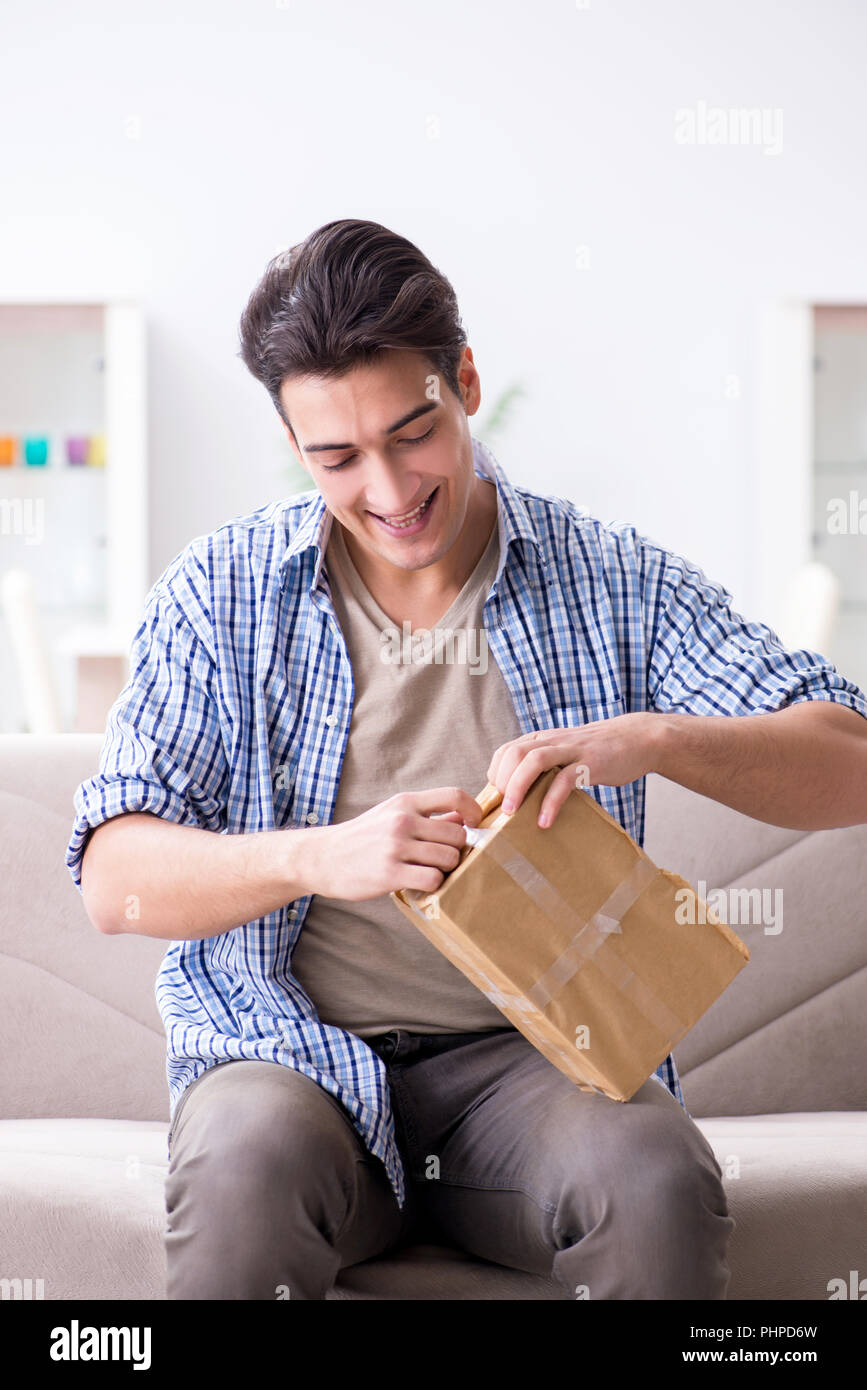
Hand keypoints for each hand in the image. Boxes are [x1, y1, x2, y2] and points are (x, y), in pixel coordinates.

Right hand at [303, 788, 481, 900]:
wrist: (321, 857)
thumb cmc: (362, 837)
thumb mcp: (391, 815)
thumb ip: (427, 815)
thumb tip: (463, 818)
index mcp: (405, 802)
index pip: (455, 796)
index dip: (473, 811)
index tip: (474, 826)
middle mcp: (402, 820)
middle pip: (457, 834)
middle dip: (457, 850)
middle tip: (443, 859)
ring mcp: (396, 846)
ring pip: (449, 858)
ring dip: (445, 869)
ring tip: (429, 871)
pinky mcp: (390, 873)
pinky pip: (433, 879)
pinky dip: (433, 885)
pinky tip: (420, 883)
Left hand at [486, 713, 664, 827]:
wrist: (638, 739)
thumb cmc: (598, 752)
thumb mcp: (566, 753)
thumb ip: (546, 768)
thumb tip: (523, 796)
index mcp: (543, 739)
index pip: (506, 750)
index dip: (495, 774)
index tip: (497, 799)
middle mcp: (552, 740)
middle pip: (514, 753)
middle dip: (502, 782)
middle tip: (503, 809)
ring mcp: (571, 750)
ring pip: (534, 761)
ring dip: (518, 787)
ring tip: (513, 814)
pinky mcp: (590, 763)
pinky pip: (565, 780)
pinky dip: (551, 802)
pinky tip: (545, 821)